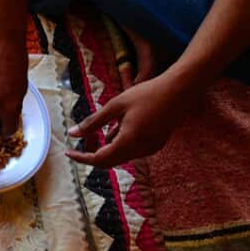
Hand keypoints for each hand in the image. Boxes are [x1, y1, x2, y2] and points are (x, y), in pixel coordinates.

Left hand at [66, 72, 202, 167]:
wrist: (180, 89)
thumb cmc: (147, 94)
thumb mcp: (115, 105)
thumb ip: (93, 122)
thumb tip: (72, 134)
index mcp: (128, 141)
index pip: (99, 159)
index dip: (82, 158)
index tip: (68, 152)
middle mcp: (140, 150)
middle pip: (109, 161)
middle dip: (93, 154)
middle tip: (81, 143)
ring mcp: (150, 149)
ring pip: (121, 156)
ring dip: (108, 147)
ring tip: (106, 126)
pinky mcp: (156, 144)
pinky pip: (132, 150)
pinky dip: (121, 143)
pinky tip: (120, 126)